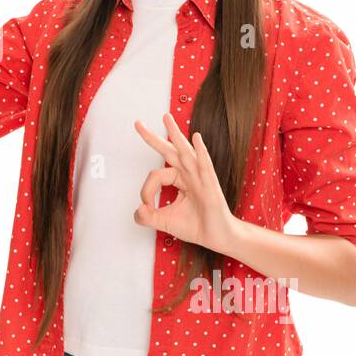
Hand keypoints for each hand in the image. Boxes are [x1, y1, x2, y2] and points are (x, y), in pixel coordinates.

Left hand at [132, 110, 237, 254]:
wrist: (218, 237)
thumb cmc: (197, 225)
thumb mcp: (166, 222)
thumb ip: (148, 217)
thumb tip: (138, 210)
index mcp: (179, 179)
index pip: (156, 175)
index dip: (146, 190)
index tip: (146, 206)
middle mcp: (189, 174)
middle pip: (169, 151)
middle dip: (153, 137)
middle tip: (137, 123)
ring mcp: (200, 178)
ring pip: (185, 152)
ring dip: (175, 134)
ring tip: (166, 118)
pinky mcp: (210, 185)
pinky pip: (205, 165)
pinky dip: (201, 151)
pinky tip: (197, 138)